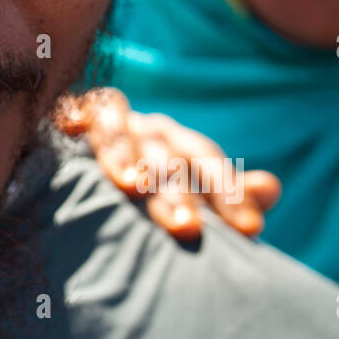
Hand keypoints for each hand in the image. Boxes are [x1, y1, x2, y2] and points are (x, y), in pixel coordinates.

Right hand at [54, 88, 280, 240]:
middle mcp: (149, 130)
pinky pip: (76, 109)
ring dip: (125, 156)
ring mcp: (113, 122)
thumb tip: (268, 187)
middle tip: (188, 229)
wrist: (101, 157)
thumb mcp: (193, 195)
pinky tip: (71, 126)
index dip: (229, 194)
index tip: (249, 230)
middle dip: (178, 192)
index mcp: (181, 146)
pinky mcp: (75, 115)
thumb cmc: (155, 189)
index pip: (209, 164)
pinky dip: (74, 114)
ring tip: (131, 185)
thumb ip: (228, 194)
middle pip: (166, 156)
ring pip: (121, 133)